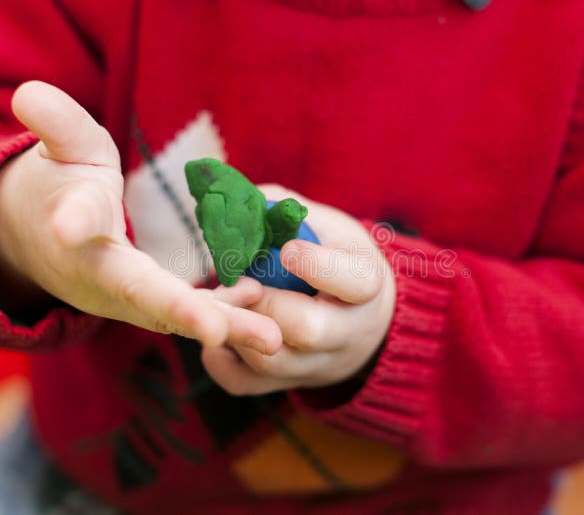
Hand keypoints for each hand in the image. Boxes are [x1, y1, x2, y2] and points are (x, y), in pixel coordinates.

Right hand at [0, 81, 280, 353]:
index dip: (74, 219)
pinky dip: (227, 315)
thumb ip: (57, 124)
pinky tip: (265, 309)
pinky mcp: (152, 304)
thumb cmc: (62, 184)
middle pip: (138, 293)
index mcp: (72, 228)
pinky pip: (191, 314)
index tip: (67, 225)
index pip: (74, 220)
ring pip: (174, 317)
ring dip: (223, 326)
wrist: (41, 238)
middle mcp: (100, 274)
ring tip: (271, 338)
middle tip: (217, 331)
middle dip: (179, 310)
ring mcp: (127, 298)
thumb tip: (31, 92)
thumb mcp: (64, 149)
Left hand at [201, 185, 395, 394]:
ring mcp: (319, 365)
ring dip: (237, 328)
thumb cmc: (340, 259)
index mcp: (367, 286)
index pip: (355, 282)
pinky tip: (216, 332)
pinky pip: (245, 384)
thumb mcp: (330, 227)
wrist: (363, 319)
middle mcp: (349, 332)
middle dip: (267, 303)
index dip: (319, 267)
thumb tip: (237, 199)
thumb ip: (287, 209)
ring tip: (224, 300)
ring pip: (272, 361)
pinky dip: (220, 360)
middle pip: (309, 330)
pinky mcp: (288, 383)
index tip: (288, 250)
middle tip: (244, 282)